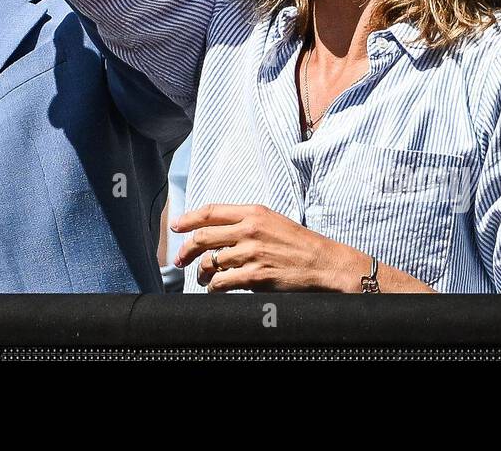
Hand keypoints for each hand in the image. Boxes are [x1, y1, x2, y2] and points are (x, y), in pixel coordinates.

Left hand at [172, 203, 363, 291]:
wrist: (324, 263)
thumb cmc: (299, 244)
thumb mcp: (273, 221)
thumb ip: (246, 222)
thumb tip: (217, 230)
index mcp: (253, 212)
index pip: (210, 211)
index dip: (188, 219)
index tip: (176, 226)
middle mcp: (249, 230)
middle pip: (203, 237)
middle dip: (185, 249)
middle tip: (179, 259)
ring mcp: (252, 253)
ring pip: (209, 262)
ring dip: (200, 272)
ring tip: (201, 277)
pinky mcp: (255, 276)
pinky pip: (222, 282)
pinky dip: (213, 287)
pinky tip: (215, 289)